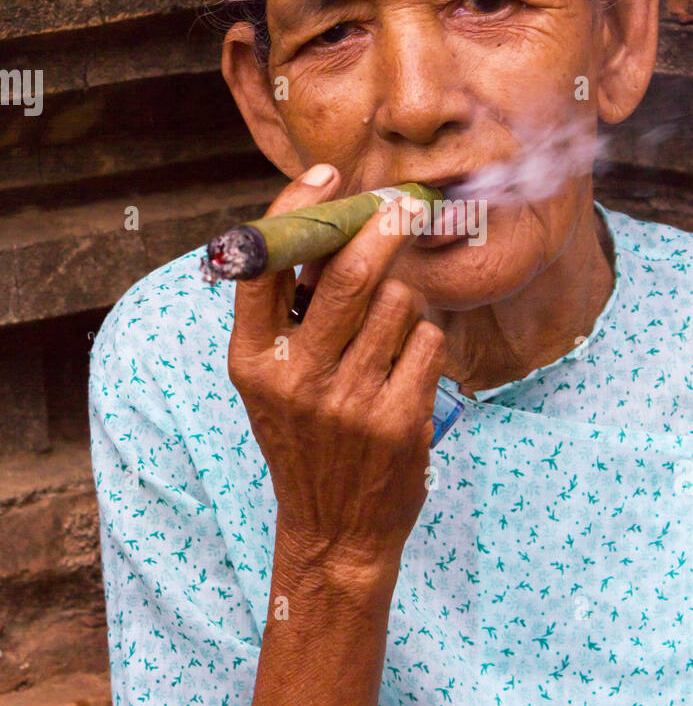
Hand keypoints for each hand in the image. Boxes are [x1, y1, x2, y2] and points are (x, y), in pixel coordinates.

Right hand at [227, 165, 445, 578]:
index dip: (297, 208)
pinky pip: (427, 341)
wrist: (334, 532)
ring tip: (391, 336)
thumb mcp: (274, 380)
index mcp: (251, 359)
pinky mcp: (398, 420)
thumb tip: (334, 224)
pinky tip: (407, 371)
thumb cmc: (307, 439)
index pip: (266, 263)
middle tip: (406, 206)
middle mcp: (295, 377)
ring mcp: (349, 401)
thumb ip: (291, 312)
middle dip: (385, 226)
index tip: (329, 173)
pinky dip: (425, 342)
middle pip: (349, 272)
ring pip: (399, 303)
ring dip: (406, 301)